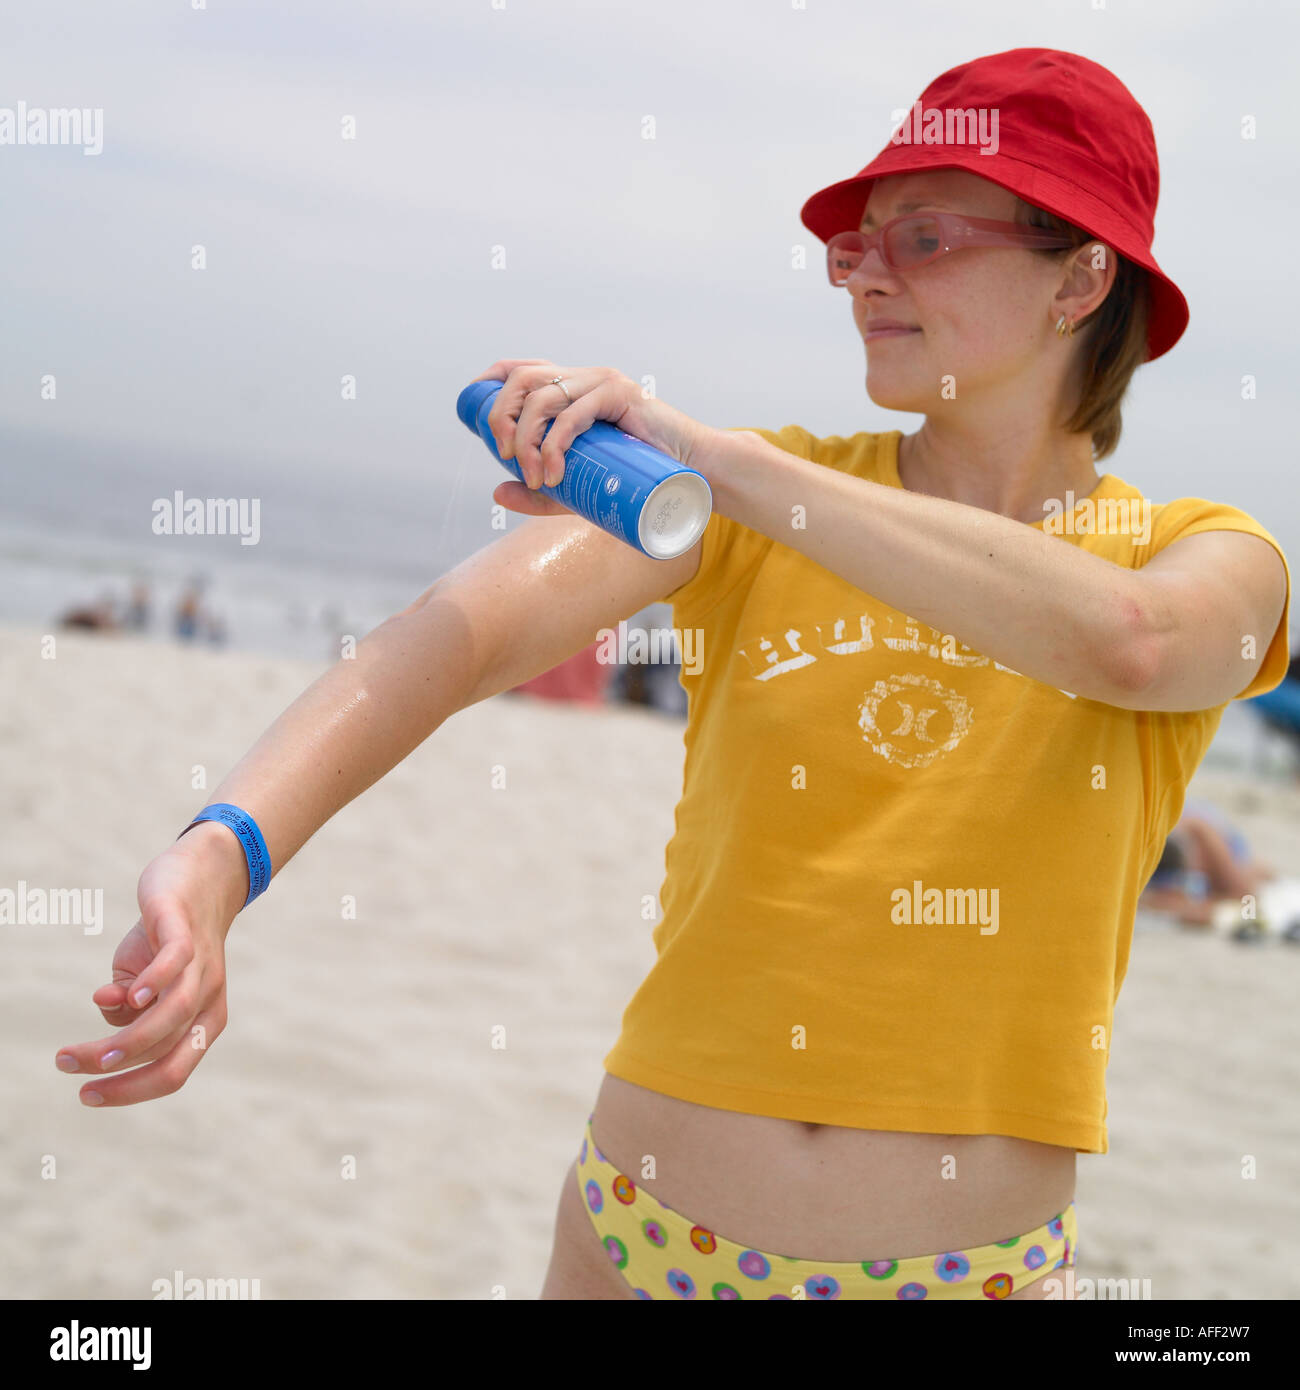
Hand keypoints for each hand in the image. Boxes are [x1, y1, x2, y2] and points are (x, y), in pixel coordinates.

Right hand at [53, 823, 246, 1105]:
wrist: (199, 878)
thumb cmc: (167, 940)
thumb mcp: (141, 982)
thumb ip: (125, 1008)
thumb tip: (106, 1008)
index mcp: (204, 1020)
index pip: (172, 1072)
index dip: (130, 1090)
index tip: (85, 1096)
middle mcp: (209, 997)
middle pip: (172, 1052)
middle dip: (120, 1072)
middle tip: (70, 1068)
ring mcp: (202, 963)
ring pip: (174, 1013)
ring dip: (128, 1038)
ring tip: (85, 1053)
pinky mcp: (186, 928)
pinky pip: (178, 960)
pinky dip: (156, 980)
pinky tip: (128, 996)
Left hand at [470, 359, 717, 518]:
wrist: (690, 472)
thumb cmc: (636, 477)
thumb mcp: (579, 487)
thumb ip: (539, 491)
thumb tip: (497, 491)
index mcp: (570, 388)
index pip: (520, 368)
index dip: (491, 381)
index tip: (477, 413)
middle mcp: (581, 378)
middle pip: (522, 380)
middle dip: (502, 417)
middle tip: (506, 458)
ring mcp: (601, 382)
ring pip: (543, 396)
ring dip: (527, 439)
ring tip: (536, 477)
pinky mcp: (620, 395)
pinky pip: (574, 413)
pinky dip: (557, 444)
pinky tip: (556, 473)